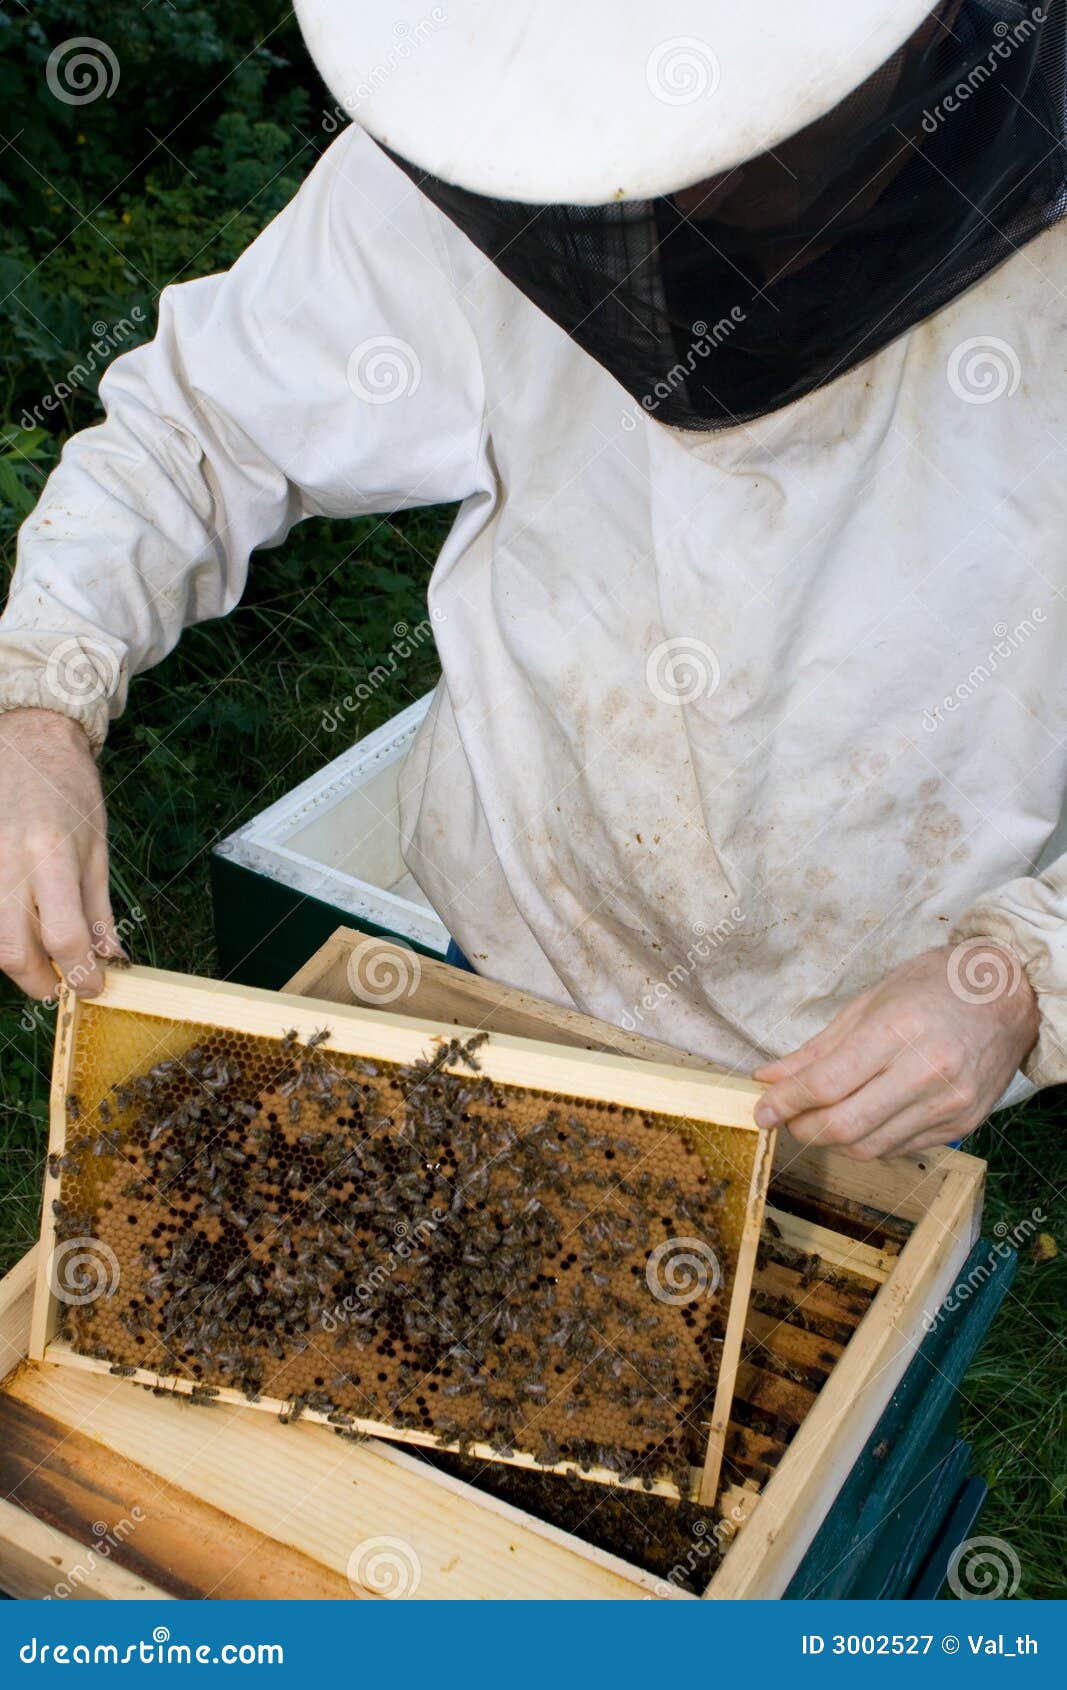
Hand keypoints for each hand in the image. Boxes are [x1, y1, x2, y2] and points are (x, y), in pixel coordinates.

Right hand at [0, 708, 121, 998]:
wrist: (26, 739)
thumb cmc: (67, 788)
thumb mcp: (97, 846)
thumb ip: (98, 907)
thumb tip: (110, 956)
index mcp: (52, 855)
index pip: (64, 936)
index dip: (80, 973)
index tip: (93, 986)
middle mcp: (8, 862)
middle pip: (12, 949)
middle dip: (36, 981)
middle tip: (57, 985)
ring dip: (13, 960)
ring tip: (37, 959)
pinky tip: (17, 927)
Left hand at [752, 943, 1039, 1158]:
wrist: (1009, 993)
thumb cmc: (936, 985)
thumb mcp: (870, 1002)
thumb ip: (818, 1048)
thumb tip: (770, 1077)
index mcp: (898, 1031)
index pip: (827, 1084)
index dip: (785, 1103)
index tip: (761, 1110)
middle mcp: (927, 1072)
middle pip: (845, 1125)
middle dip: (803, 1128)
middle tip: (785, 1118)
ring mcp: (949, 1103)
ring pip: (870, 1146)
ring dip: (832, 1140)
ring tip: (817, 1119)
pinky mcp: (964, 1122)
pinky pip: (899, 1147)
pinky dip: (868, 1141)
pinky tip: (858, 1120)